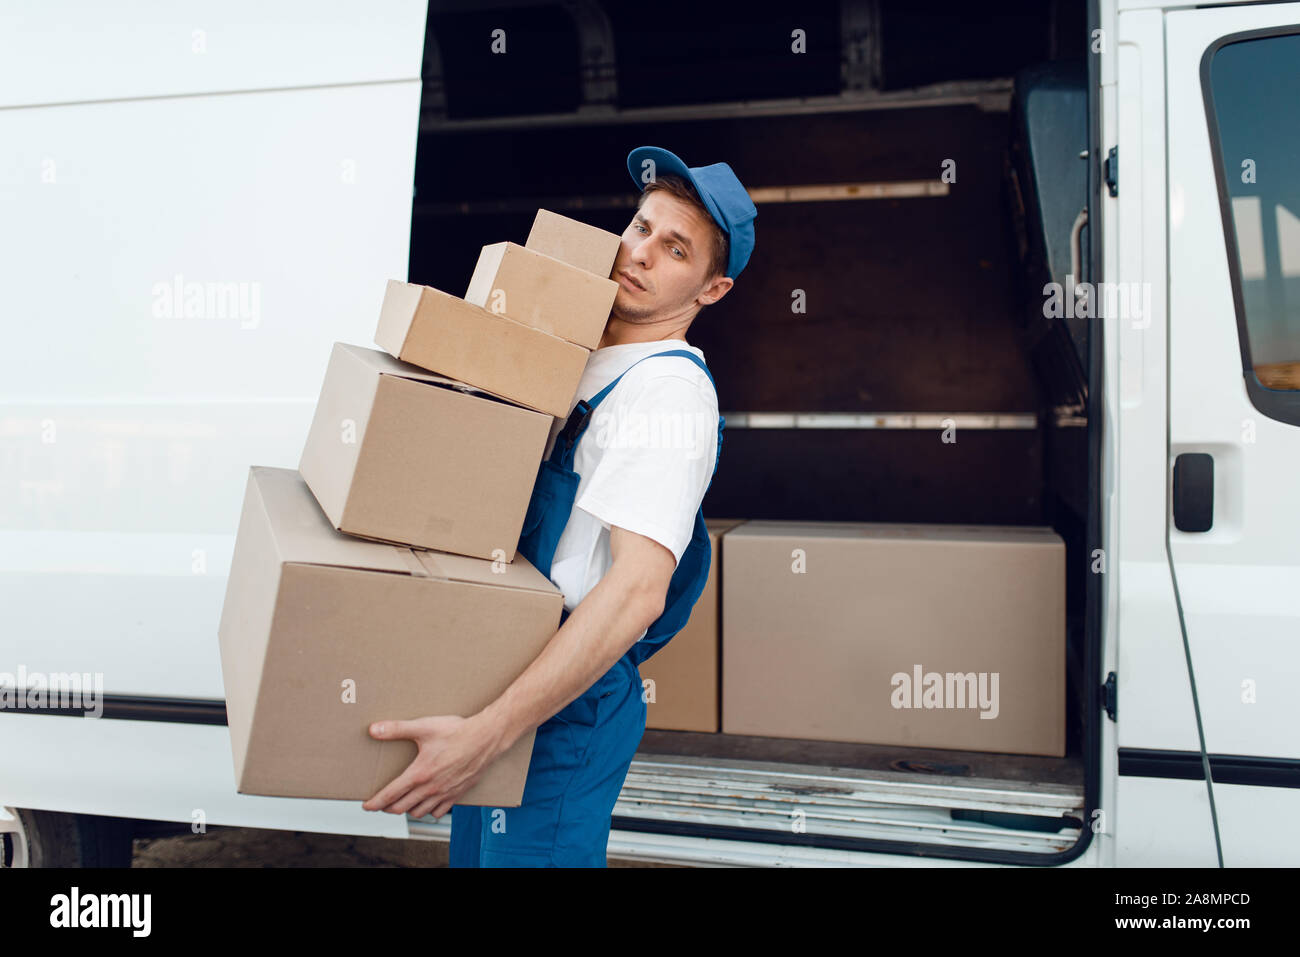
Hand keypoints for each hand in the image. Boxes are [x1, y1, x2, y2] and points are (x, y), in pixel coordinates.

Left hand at [362, 713, 502, 819]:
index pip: (390, 795)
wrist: (486, 738)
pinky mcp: (457, 794)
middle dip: (388, 808)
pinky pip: (439, 811)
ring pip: (419, 812)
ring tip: (402, 804)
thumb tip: (374, 730)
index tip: (366, 806)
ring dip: (407, 810)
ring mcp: (445, 793)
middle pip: (402, 808)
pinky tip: (427, 804)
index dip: (375, 803)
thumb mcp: (424, 727)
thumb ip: (397, 729)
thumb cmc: (457, 732)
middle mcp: (431, 788)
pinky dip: (429, 811)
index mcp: (419, 774)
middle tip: (381, 804)